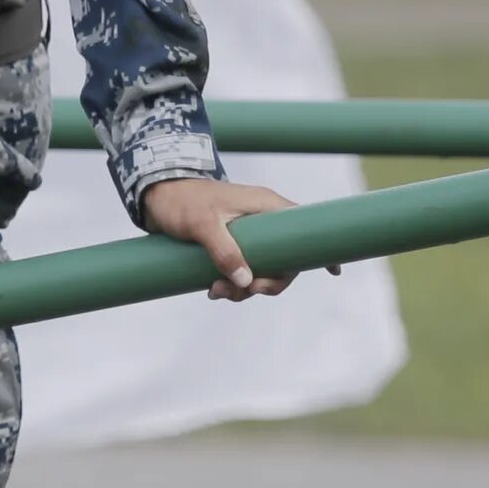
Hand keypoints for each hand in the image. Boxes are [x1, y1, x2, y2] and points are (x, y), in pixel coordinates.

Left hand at [139, 177, 338, 300]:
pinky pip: (242, 270)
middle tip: (241, 292)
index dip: (321, 250)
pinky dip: (231, 284)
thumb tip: (246, 281)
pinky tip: (212, 290)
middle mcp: (262, 220)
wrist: (153, 195)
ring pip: (261, 269)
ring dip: (243, 288)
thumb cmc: (180, 202)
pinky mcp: (230, 244)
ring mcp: (248, 234)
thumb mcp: (201, 225)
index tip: (334, 270)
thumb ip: (224, 250)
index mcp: (266, 206)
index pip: (305, 228)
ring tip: (214, 292)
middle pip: (284, 261)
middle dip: (266, 283)